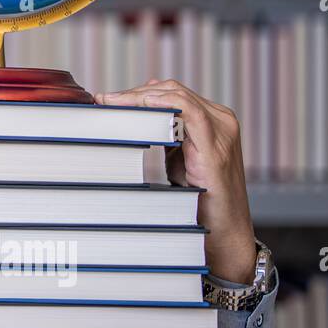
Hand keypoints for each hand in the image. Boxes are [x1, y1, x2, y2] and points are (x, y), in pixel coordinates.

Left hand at [96, 78, 257, 284]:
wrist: (225, 236)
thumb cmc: (198, 202)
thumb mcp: (175, 161)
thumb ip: (161, 136)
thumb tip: (130, 116)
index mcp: (212, 120)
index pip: (169, 92)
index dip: (136, 92)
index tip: (105, 99)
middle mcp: (220, 120)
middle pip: (170, 91)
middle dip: (133, 94)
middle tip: (103, 101)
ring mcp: (222, 132)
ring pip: (176, 97)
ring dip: (139, 98)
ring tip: (112, 104)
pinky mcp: (217, 149)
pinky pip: (190, 114)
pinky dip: (164, 105)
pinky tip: (141, 106)